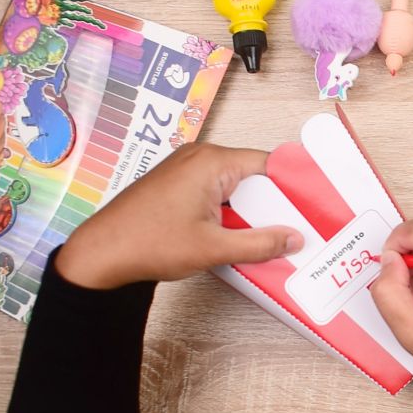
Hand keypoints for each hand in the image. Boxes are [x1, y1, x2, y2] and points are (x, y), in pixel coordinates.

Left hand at [56, 143, 302, 288]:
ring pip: (235, 186)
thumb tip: (293, 238)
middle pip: (253, 175)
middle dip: (273, 203)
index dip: (292, 186)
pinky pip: (216, 192)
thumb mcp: (214, 248)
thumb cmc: (147, 243)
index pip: (268, 165)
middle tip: (294, 229)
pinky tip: (238, 236)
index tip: (311, 205)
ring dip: (250, 211)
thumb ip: (260, 242)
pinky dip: (231, 212)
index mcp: (212, 162)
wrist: (100, 255)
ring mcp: (186, 169)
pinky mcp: (178, 184)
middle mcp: (200, 157)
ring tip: (269, 236)